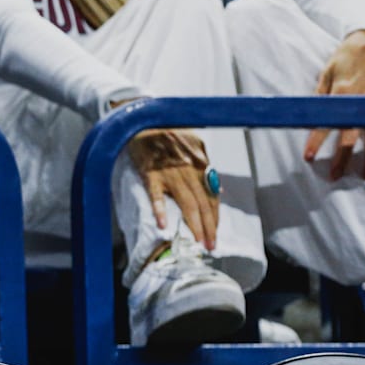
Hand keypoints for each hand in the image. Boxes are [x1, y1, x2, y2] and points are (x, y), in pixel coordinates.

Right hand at [128, 127, 218, 250]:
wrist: (145, 118)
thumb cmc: (168, 130)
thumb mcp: (195, 144)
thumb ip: (208, 166)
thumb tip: (220, 189)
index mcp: (201, 164)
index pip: (212, 196)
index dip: (215, 216)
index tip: (215, 233)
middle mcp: (189, 170)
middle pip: (203, 203)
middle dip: (209, 227)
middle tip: (211, 246)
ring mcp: (170, 173)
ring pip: (187, 203)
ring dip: (194, 224)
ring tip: (199, 242)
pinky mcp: (151, 174)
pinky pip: (156, 195)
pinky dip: (160, 210)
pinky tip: (163, 225)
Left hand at [305, 29, 364, 179]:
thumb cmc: (346, 57)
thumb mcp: (327, 72)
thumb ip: (319, 95)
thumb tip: (309, 116)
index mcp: (341, 93)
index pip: (325, 123)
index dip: (315, 141)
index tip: (307, 157)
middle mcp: (360, 100)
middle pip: (352, 136)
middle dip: (342, 158)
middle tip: (335, 176)